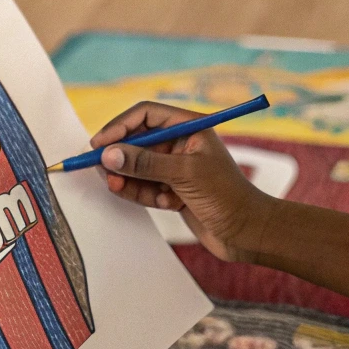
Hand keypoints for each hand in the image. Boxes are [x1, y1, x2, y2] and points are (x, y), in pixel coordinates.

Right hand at [92, 101, 272, 262]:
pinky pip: (146, 186)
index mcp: (190, 127)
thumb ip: (145, 163)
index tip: (100, 142)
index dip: (121, 125)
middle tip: (98, 166)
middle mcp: (181, 144)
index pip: (146, 115)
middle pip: (138, 140)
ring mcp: (177, 168)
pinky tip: (149, 200)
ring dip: (126, 176)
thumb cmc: (227, 197)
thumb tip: (109, 153)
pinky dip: (141, 193)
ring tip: (115, 185)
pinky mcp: (173, 191)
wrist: (249, 234)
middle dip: (120, 154)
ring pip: (139, 166)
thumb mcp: (184, 175)